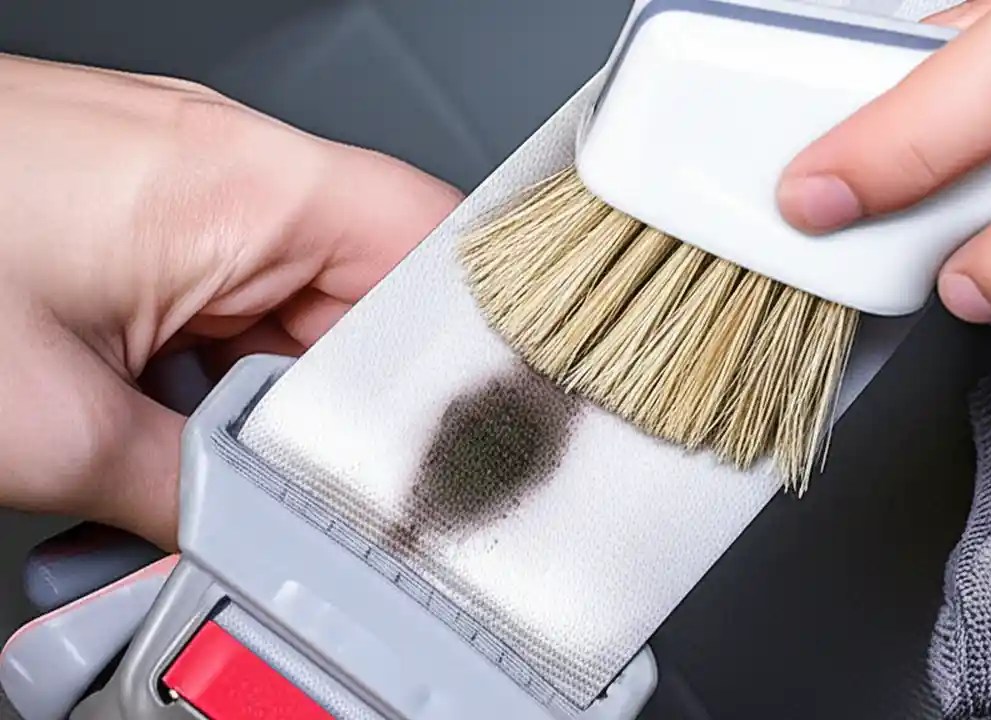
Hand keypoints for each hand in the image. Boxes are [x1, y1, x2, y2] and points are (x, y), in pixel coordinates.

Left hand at [0, 54, 460, 547]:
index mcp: (246, 181)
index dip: (470, 348)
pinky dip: (211, 366)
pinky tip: (160, 418)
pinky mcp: (132, 208)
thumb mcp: (53, 424)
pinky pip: (224, 295)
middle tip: (308, 483)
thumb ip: (192, 490)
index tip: (465, 434)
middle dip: (344, 400)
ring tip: (199, 450)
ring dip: (265, 391)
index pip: (433, 251)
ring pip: (290, 305)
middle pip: (365, 294)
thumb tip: (259, 537)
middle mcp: (227, 164)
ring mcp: (179, 182)